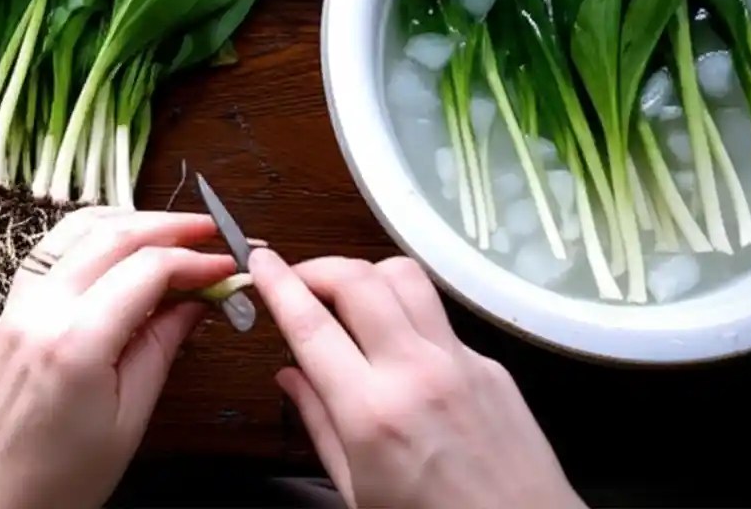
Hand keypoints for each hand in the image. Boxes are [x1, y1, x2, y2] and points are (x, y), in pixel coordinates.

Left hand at [0, 208, 235, 508]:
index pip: (147, 269)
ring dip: (129, 220)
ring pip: (76, 230)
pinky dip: (91, 235)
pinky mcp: (8, 312)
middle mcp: (40, 312)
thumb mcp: (128, 421)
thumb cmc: (53, 482)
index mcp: (74, 343)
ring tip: (171, 229)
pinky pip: (51, 251)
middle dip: (169, 226)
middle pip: (113, 235)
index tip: (229, 266)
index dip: (196, 261)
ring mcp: (18, 307)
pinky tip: (118, 246)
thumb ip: (161, 348)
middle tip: (212, 233)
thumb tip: (196, 301)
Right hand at [250, 250, 585, 508]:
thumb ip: (319, 425)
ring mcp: (460, 362)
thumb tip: (289, 376)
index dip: (278, 284)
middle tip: (298, 279)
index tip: (260, 263)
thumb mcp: (357, 491)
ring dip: (366, 275)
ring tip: (346, 298)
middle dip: (318, 266)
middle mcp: (417, 374)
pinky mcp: (490, 364)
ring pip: (405, 277)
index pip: (311, 325)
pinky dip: (407, 315)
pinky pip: (438, 317)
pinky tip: (396, 345)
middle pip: (359, 279)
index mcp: (372, 414)